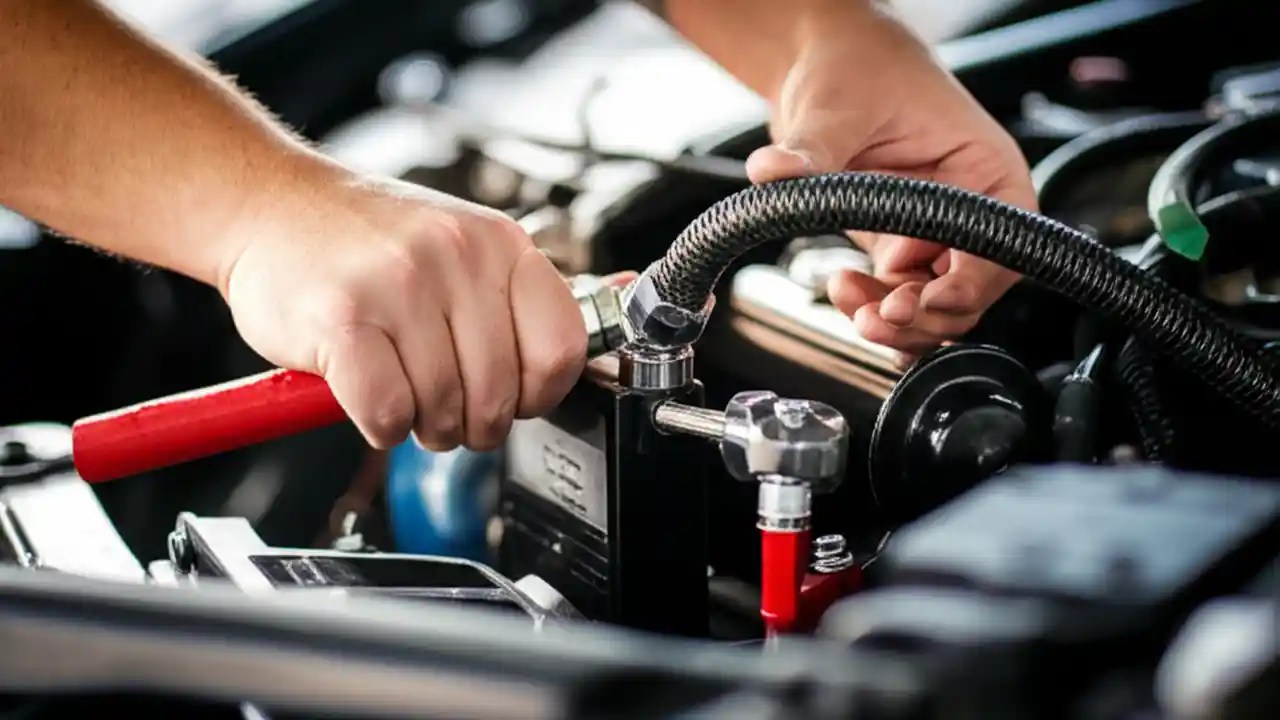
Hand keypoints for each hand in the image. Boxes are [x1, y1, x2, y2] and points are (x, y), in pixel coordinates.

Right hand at [218, 163, 585, 450]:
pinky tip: (366, 393)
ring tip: (401, 390)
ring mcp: (399, 285)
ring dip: (421, 424)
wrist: (270, 204)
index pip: (563, 348)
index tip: (514, 396)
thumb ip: (517, 298)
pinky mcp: (342, 320)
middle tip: (445, 410)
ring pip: (444, 410)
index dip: (540, 393)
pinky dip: (380, 424)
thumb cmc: (366, 238)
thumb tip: (602, 330)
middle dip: (472, 423)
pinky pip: (388, 413)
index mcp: (500, 243)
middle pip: (501, 395)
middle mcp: (456, 256)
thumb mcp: (462, 246)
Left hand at [746, 3, 1035, 356]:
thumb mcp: (839, 104)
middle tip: (879, 317)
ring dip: (896, 323)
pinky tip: (843, 290)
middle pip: (970, 292)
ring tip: (854, 309)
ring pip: (931, 308)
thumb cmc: (861, 67)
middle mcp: (968, 210)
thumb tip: (773, 170)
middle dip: (925, 316)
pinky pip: (895, 299)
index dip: (971, 282)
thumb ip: (813, 147)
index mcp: (987, 171)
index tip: (926, 299)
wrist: (825, 66)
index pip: (1002, 245)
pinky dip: (872, 310)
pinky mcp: (894, 248)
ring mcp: (931, 235)